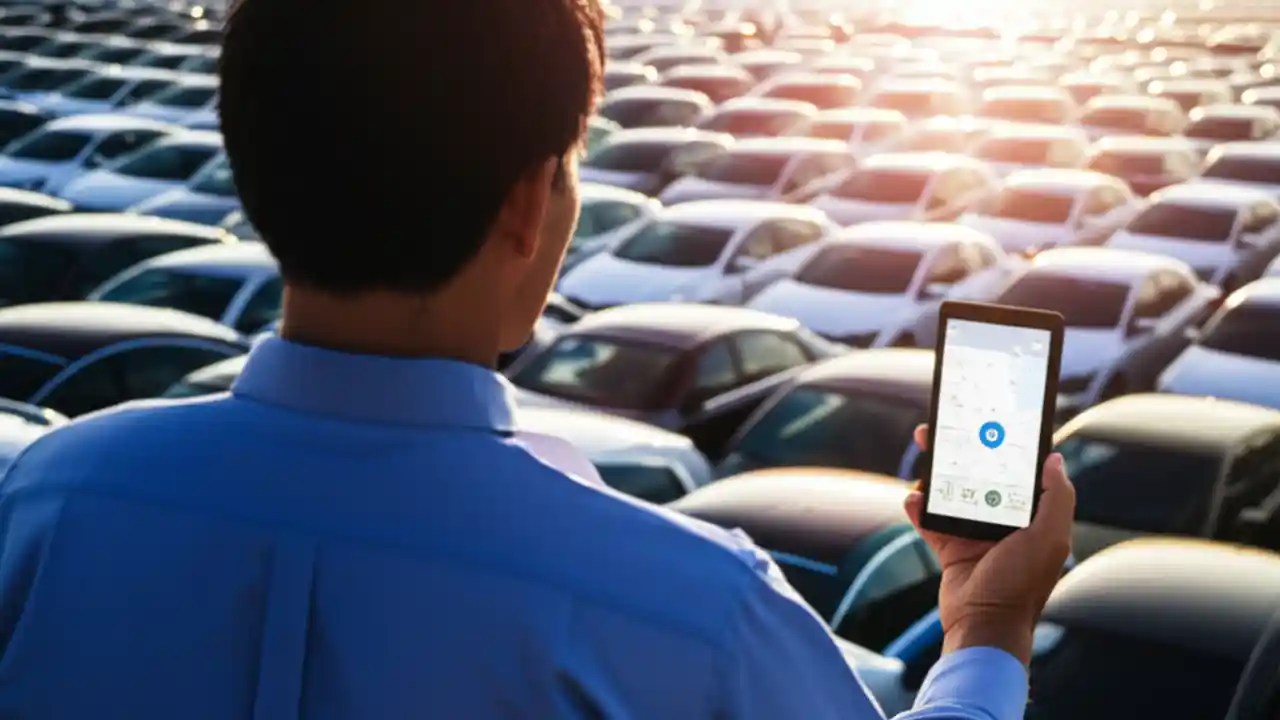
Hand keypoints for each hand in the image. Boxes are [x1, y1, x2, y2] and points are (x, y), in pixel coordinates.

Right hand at [904, 425, 1074, 665]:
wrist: (983, 624)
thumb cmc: (1021, 585)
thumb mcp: (1050, 538)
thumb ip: (1057, 498)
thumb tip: (1055, 458)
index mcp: (1030, 516)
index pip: (1018, 472)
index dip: (1005, 445)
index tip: (991, 420)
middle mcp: (1002, 521)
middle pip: (978, 474)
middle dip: (960, 450)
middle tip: (942, 429)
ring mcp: (973, 533)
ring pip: (951, 491)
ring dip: (935, 472)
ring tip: (923, 451)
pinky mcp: (948, 546)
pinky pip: (929, 520)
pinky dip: (918, 507)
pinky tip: (913, 499)